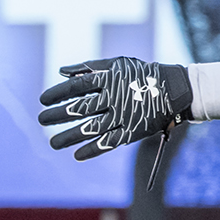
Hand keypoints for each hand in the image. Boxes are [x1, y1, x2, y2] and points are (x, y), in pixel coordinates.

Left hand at [37, 57, 192, 159]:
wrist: (178, 89)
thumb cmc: (143, 75)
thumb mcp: (119, 64)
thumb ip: (89, 67)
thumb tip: (61, 71)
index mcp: (110, 79)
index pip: (76, 87)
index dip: (57, 93)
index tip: (42, 100)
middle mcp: (115, 98)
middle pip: (79, 108)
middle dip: (57, 115)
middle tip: (41, 120)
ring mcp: (124, 116)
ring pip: (90, 128)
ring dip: (69, 137)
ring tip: (52, 144)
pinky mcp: (133, 131)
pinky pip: (110, 143)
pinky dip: (93, 150)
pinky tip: (77, 155)